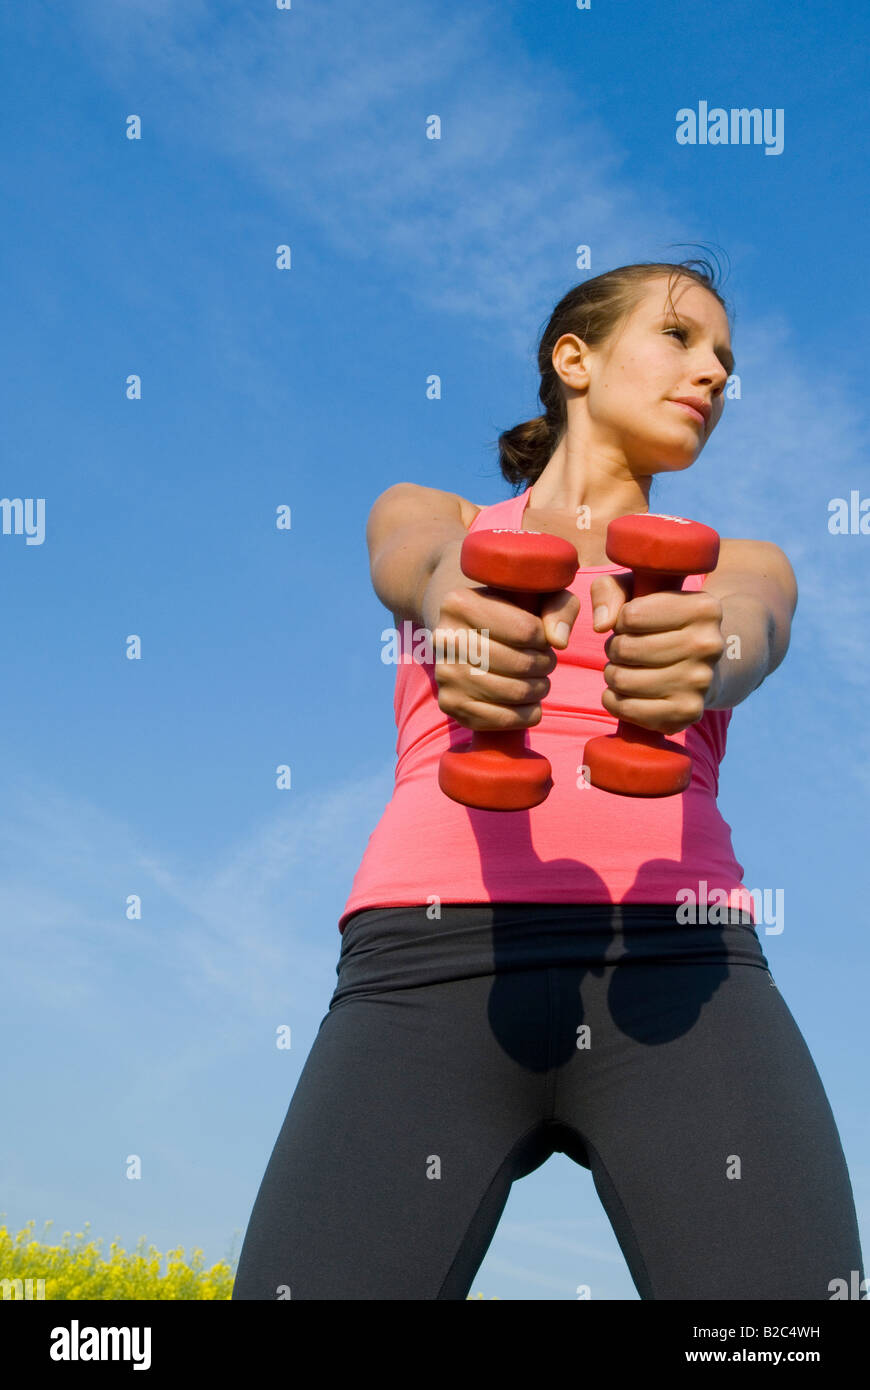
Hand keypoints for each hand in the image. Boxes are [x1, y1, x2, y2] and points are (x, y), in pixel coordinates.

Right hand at [430, 584, 580, 730]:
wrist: (464, 633)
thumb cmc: (507, 612)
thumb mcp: (536, 595)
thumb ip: (558, 607)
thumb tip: (559, 641)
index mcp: (460, 603)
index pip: (526, 630)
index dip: (545, 639)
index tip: (542, 638)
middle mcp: (445, 639)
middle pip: (521, 664)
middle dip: (545, 665)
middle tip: (545, 662)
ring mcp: (444, 674)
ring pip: (515, 693)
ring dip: (539, 689)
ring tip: (539, 680)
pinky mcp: (450, 705)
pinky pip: (502, 720)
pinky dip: (526, 715)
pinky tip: (529, 703)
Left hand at [589, 574, 725, 734]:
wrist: (704, 666)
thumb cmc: (663, 622)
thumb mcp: (639, 589)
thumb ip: (609, 590)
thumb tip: (601, 624)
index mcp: (704, 609)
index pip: (631, 615)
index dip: (621, 620)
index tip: (633, 623)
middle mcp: (709, 645)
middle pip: (625, 649)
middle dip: (614, 648)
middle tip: (625, 649)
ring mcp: (701, 683)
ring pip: (622, 680)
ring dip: (613, 674)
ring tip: (626, 668)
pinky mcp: (687, 713)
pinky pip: (627, 709)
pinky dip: (614, 700)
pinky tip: (624, 691)